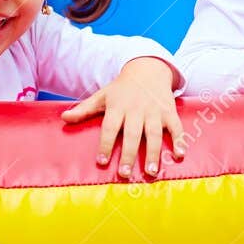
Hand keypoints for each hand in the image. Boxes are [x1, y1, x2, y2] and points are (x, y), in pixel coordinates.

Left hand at [60, 56, 185, 178]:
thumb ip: (84, 109)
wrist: (148, 68)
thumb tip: (64, 118)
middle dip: (129, 154)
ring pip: (154, 134)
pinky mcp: (169, 112)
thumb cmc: (122, 88)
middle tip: (125, 174)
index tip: (101, 161)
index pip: (110, 127)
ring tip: (150, 172)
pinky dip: (179, 140)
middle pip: (132, 134)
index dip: (105, 144)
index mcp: (118, 106)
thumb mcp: (102, 95)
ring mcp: (154, 111)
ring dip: (153, 153)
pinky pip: (176, 127)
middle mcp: (136, 109)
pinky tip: (179, 155)